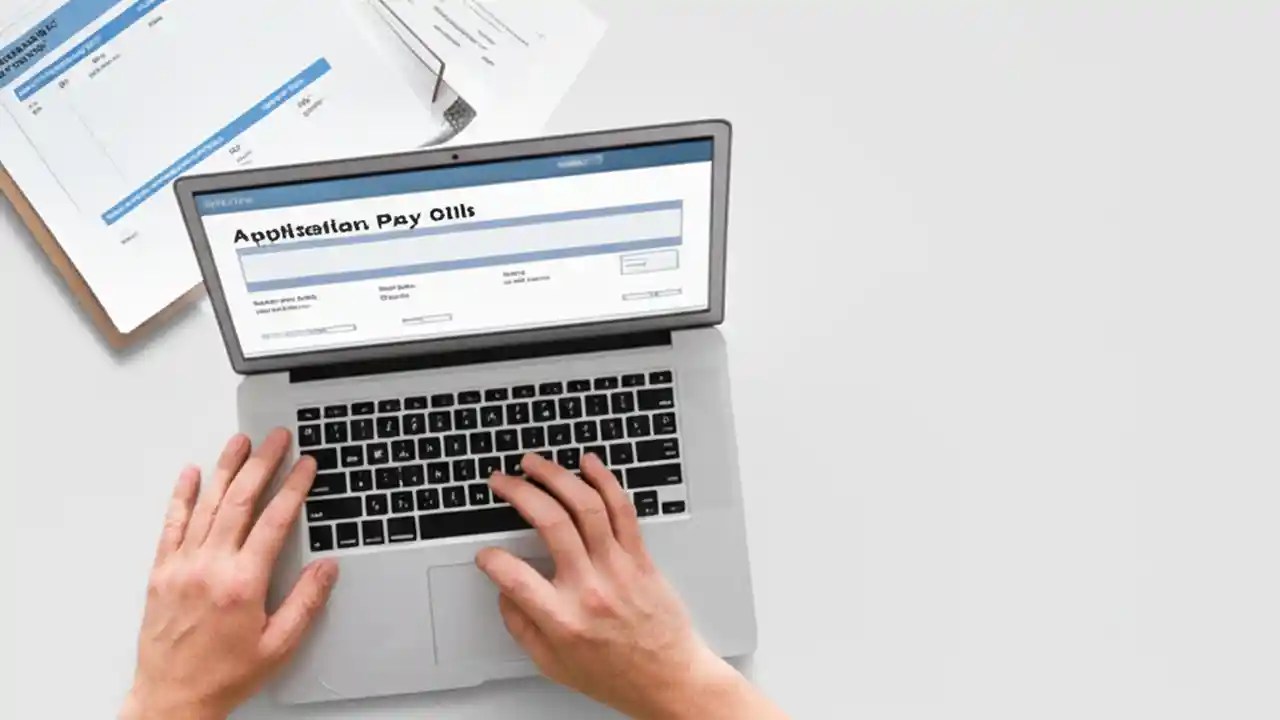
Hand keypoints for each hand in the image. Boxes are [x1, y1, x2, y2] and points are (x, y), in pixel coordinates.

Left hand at [120, 430, 338, 719]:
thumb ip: (306, 602)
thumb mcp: (279, 646)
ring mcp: (181, 567)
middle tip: (278, 439)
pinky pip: (171, 525)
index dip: (293, 488)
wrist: (171, 700)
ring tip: (241, 442)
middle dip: (263, 464)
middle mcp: (210, 568)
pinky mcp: (161, 572)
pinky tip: (190, 474)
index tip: (305, 467)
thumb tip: (326, 567)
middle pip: (239, 501)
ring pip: (206, 505)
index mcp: (243, 584)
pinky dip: (182, 496)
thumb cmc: (223, 677)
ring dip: (226, 469)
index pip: (274, 521)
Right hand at [478, 454, 785, 719]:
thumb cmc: (615, 675)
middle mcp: (590, 588)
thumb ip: (522, 626)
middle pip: (550, 523)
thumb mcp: (552, 664)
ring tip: (534, 462)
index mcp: (562, 618)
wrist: (668, 678)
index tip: (485, 553)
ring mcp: (618, 568)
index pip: (514, 576)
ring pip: (586, 507)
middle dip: (519, 492)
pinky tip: (588, 464)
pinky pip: (622, 511)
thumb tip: (504, 592)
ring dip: (556, 476)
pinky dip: (604, 481)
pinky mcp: (640, 559)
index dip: (491, 559)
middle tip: (502, 480)